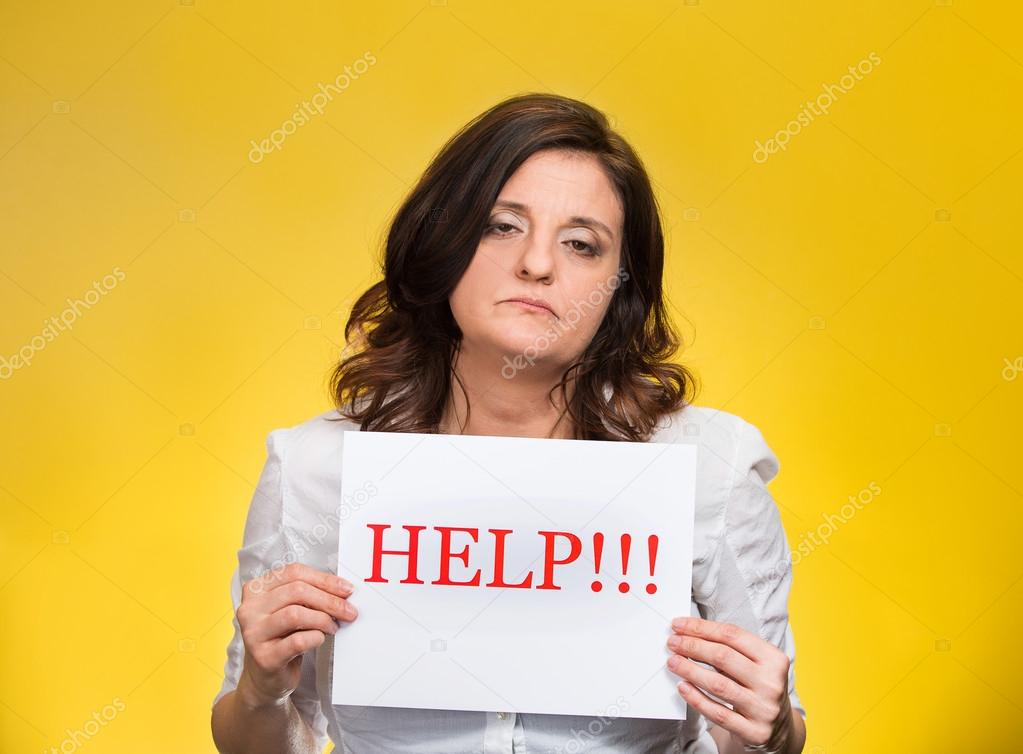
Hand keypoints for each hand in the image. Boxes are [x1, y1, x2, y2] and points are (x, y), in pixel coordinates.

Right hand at [236, 563, 357, 707]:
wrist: (265, 678)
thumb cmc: (282, 637)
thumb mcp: (291, 609)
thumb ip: (309, 594)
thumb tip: (343, 589)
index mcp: (256, 589)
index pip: (294, 572)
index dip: (324, 579)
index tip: (347, 589)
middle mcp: (249, 608)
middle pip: (297, 591)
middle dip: (329, 600)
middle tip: (349, 611)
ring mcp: (253, 633)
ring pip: (295, 614)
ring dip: (323, 619)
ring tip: (332, 627)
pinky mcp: (263, 657)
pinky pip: (297, 641)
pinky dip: (316, 637)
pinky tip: (320, 639)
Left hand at [666, 616, 793, 751]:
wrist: (780, 728)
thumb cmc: (758, 687)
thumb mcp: (755, 664)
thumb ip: (730, 649)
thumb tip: (689, 634)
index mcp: (774, 658)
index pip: (732, 635)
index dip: (702, 628)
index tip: (679, 625)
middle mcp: (771, 683)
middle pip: (723, 657)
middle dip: (692, 646)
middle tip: (672, 642)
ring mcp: (764, 709)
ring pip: (719, 685)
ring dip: (690, 670)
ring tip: (672, 662)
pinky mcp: (755, 732)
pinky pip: (718, 714)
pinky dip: (697, 699)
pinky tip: (683, 687)